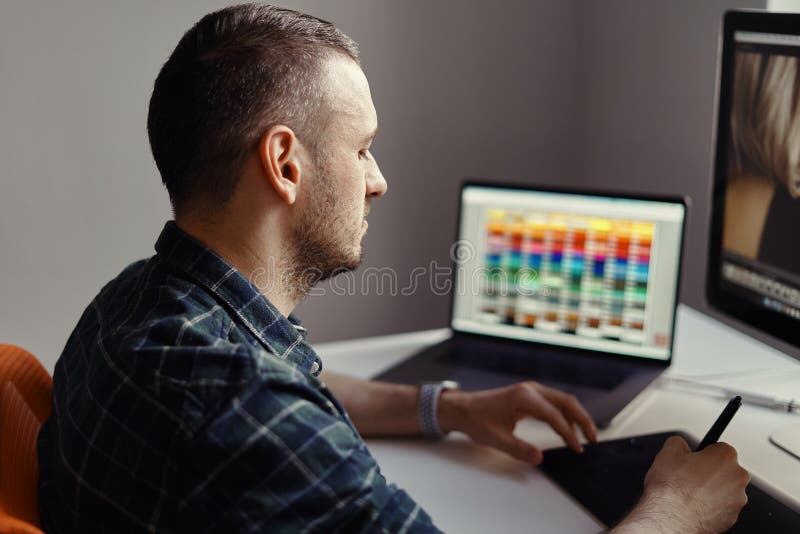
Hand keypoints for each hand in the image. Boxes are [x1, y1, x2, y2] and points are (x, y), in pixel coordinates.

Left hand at [438, 381, 596, 463]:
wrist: (463, 408)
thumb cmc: (477, 420)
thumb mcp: (495, 439)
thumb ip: (517, 449)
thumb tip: (539, 458)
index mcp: (523, 397)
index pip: (554, 415)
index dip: (568, 433)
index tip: (577, 449)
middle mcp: (531, 389)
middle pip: (566, 401)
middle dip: (583, 420)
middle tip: (594, 440)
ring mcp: (532, 391)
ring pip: (563, 401)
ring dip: (577, 417)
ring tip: (586, 437)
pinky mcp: (531, 395)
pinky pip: (555, 403)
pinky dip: (566, 415)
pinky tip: (570, 429)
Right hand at [614, 436, 748, 532]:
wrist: (671, 519)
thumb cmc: (672, 489)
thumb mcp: (667, 452)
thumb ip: (679, 442)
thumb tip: (681, 445)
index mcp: (725, 457)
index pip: (719, 448)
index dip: (703, 454)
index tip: (694, 460)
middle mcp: (737, 477)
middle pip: (725, 469)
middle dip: (710, 471)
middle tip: (690, 476)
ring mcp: (737, 499)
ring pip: (725, 489)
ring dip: (711, 489)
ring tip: (690, 493)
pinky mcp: (732, 517)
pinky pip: (722, 506)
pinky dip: (711, 505)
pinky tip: (695, 505)